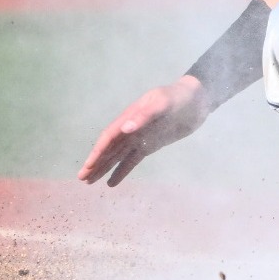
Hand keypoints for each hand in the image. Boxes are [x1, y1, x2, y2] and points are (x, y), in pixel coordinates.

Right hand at [77, 76, 210, 186]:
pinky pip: (132, 160)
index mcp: (129, 117)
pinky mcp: (149, 146)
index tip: (88, 166)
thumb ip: (144, 115)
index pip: (109, 137)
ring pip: (116, 156)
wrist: (197, 101)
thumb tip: (125, 129)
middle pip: (109, 149)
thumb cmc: (178, 97)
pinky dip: (122, 171)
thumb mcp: (162, 102)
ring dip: (103, 168)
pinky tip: (112, 183)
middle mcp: (130, 129)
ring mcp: (139, 138)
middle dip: (95, 163)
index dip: (98, 151)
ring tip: (89, 182)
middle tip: (81, 178)